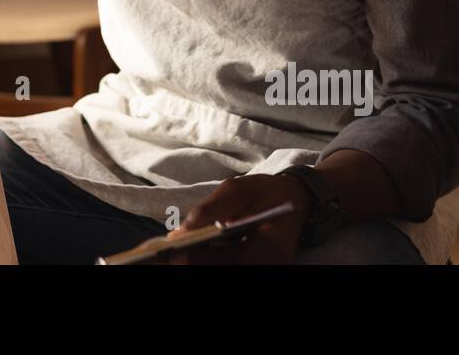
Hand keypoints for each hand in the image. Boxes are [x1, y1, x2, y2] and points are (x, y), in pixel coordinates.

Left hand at [161, 172, 313, 263]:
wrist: (295, 199)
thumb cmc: (266, 191)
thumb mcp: (237, 190)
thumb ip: (209, 210)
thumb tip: (179, 232)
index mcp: (269, 248)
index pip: (230, 261)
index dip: (200, 258)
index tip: (174, 251)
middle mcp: (266, 265)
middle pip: (223, 268)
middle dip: (193, 260)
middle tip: (164, 254)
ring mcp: (260, 267)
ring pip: (221, 266)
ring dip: (198, 259)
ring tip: (169, 252)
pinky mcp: (250, 264)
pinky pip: (224, 263)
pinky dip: (206, 257)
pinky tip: (185, 250)